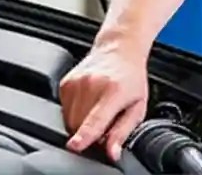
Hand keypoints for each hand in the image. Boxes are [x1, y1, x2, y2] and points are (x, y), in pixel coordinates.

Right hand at [60, 40, 149, 160]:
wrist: (120, 49)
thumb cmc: (132, 79)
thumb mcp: (137, 107)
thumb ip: (123, 132)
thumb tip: (112, 153)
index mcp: (113, 91)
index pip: (95, 119)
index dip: (84, 136)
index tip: (75, 145)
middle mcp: (92, 84)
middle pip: (79, 126)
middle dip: (90, 133)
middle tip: (106, 121)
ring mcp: (76, 82)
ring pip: (69, 121)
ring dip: (81, 123)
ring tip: (98, 107)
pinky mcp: (65, 82)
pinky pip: (64, 110)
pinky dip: (75, 112)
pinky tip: (89, 100)